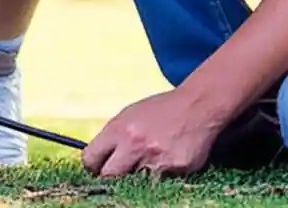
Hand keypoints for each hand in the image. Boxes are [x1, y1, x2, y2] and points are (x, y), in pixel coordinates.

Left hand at [82, 88, 224, 178]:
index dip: (92, 167)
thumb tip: (98, 160)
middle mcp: (135, 144)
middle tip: (118, 174)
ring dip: (139, 176)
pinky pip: (163, 181)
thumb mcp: (129, 116)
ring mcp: (156, 158)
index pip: (91, 158)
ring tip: (148, 161)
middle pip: (110, 175)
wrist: (197, 105)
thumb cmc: (160, 110)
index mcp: (118, 129)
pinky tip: (168, 159)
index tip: (97, 169)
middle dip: (111, 176)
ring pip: (136, 181)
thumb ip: (114, 138)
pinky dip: (163, 175)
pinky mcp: (177, 168)